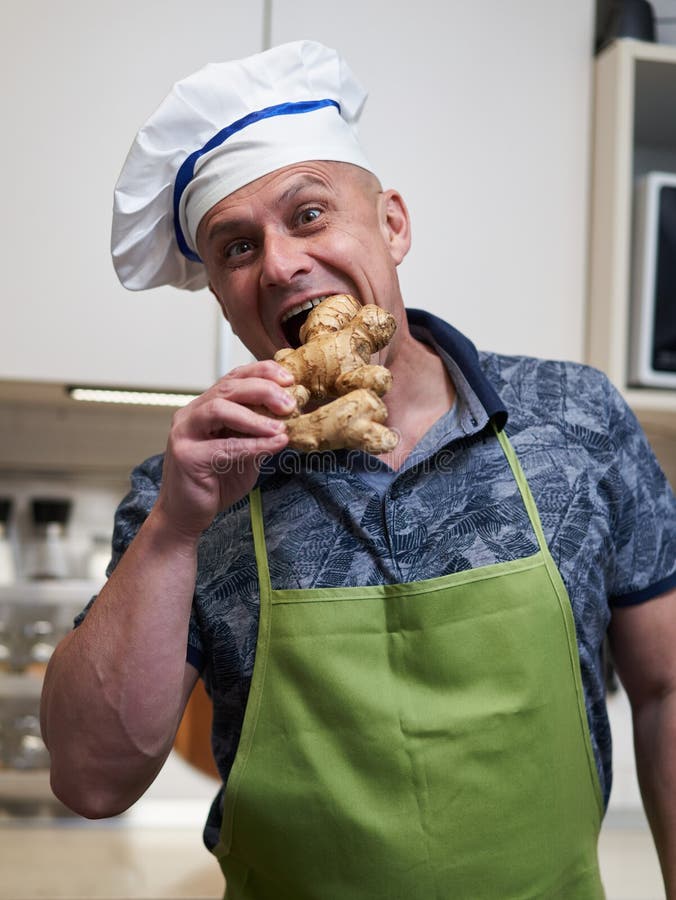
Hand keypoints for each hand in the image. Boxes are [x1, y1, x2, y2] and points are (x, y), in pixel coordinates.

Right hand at [154, 360, 295, 539]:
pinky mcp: (186, 456)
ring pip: (219, 408)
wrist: (187, 515)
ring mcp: (185, 433)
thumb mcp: (245, 452)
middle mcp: (192, 414)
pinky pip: (224, 445)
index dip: (261, 372)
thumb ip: (260, 434)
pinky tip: (274, 445)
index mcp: (205, 407)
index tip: (289, 378)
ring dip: (255, 416)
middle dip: (262, 390)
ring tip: (280, 425)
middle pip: (227, 387)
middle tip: (289, 402)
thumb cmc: (215, 482)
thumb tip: (290, 417)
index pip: (233, 378)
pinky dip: (253, 444)